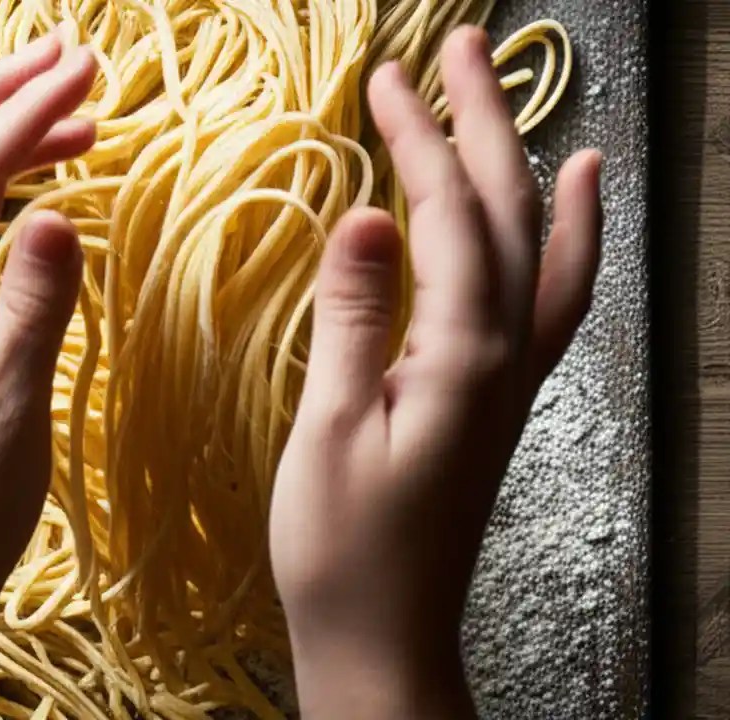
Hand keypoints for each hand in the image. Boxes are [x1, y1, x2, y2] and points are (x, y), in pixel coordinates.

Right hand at [269, 27, 601, 717]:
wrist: (384, 632)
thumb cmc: (343, 548)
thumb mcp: (328, 434)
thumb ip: (353, 322)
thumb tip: (365, 215)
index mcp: (460, 360)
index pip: (447, 220)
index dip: (417, 140)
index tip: (383, 77)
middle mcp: (504, 357)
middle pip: (507, 213)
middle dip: (479, 121)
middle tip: (452, 44)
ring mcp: (510, 376)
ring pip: (537, 246)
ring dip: (521, 160)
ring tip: (506, 92)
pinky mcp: (496, 396)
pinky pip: (551, 296)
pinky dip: (568, 233)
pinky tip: (572, 195)